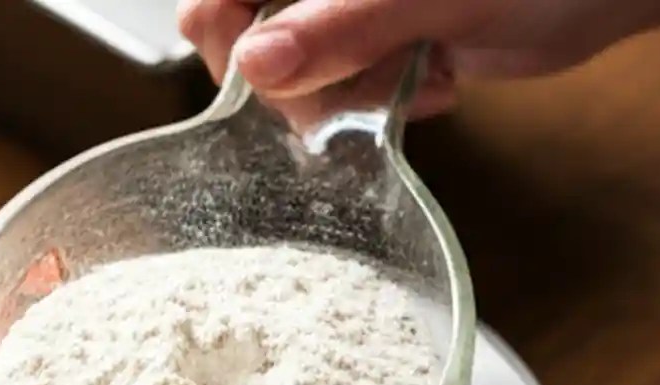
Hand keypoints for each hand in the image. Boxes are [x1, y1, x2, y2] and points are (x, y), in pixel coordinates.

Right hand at [177, 0, 659, 119]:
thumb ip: (340, 23)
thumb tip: (254, 62)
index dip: (224, 34)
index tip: (262, 73)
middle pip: (245, 38)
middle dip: (298, 77)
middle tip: (354, 84)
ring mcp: (347, 10)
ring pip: (291, 74)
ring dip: (345, 95)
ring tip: (414, 74)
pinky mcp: (376, 42)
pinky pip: (341, 89)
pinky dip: (379, 100)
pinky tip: (434, 76)